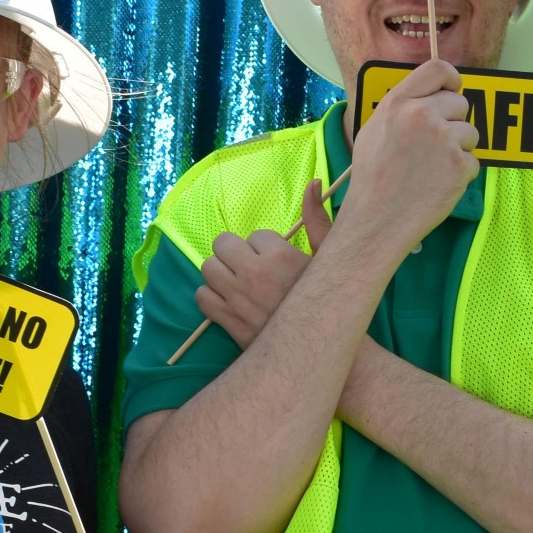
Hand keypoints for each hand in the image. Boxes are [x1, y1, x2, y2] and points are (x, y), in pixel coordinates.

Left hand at [194, 180, 335, 349]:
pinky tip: (229, 302)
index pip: (256, 235)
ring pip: (208, 269)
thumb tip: (313, 182)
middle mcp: (256, 274)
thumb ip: (318, 218)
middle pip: (223, 244)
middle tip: (250, 268)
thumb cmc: (330, 302)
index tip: (278, 264)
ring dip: (220, 274)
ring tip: (238, 284)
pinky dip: (211, 298)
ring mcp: (239, 298)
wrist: (319, 350)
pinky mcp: (229, 321)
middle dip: (235, 254)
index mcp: (281, 255)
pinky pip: (202, 297)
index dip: (266, 248)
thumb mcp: (329, 258)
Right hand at [333, 58, 476, 257]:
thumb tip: (430, 94)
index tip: (452, 90)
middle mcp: (422, 115)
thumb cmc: (373, 178)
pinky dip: (461, 174)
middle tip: (434, 146)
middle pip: (460, 103)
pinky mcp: (459, 165)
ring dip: (459, 149)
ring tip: (432, 168)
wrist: (377, 219)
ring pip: (471, 133)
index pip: (437, 69)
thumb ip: (402, 107)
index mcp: (398, 102)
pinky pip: (473, 161)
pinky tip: (438, 184)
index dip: (451, 79)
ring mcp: (444, 139)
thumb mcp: (375, 129)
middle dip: (454, 122)